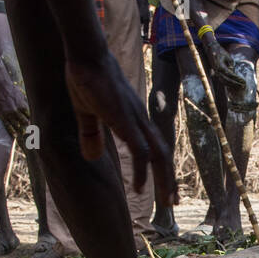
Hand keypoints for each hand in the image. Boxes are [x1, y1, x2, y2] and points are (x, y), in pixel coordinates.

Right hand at [0, 75, 30, 138]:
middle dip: (28, 127)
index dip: (32, 121)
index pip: (30, 116)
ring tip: (24, 136)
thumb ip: (25, 103)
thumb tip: (29, 107)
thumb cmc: (10, 89)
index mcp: (23, 106)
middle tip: (32, 133)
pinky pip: (7, 125)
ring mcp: (9, 114)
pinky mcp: (2, 115)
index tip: (35, 125)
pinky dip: (12, 131)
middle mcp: (17, 111)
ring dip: (21, 130)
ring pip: (17, 125)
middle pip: (24, 122)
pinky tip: (15, 135)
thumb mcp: (21, 95)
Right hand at [65, 51, 178, 206]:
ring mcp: (134, 118)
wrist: (86, 54)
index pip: (156, 146)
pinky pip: (139, 149)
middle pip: (163, 154)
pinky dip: (142, 170)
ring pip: (158, 155)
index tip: (165, 188)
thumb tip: (92, 156)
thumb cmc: (86, 78)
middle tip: (172, 203)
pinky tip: (139, 188)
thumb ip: (91, 134)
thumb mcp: (87, 111)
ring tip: (165, 202)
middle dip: (169, 180)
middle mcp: (140, 119)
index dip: (162, 168)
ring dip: (163, 180)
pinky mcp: (124, 118)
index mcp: (134, 118)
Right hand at [206, 36, 245, 90]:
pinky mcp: (217, 74)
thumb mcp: (228, 57)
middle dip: (235, 83)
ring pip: (224, 82)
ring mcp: (216, 73)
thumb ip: (231, 64)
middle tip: (243, 85)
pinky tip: (235, 85)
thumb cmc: (221, 52)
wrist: (212, 50)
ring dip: (232, 85)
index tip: (242, 80)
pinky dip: (229, 84)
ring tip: (240, 87)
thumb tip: (234, 71)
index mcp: (220, 66)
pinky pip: (223, 81)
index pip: (229, 74)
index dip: (236, 78)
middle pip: (227, 80)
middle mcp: (217, 71)